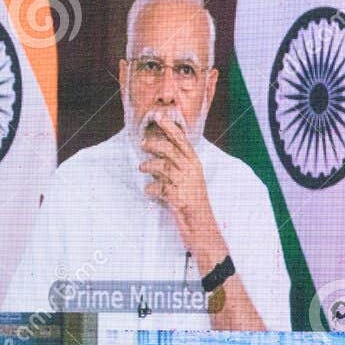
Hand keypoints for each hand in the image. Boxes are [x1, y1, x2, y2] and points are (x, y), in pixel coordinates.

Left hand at [139, 118, 222, 265]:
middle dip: (153, 144)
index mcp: (195, 164)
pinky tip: (149, 192)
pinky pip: (158, 188)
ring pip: (163, 166)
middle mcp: (192, 171)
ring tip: (142, 168)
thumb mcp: (188, 181)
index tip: (158, 116)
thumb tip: (155, 157)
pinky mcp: (178, 198)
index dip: (169, 127)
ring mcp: (186, 184)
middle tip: (142, 144)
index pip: (182, 140)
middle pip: (170, 149)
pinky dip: (150, 190)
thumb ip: (175, 168)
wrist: (202, 228)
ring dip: (149, 165)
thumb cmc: (193, 204)